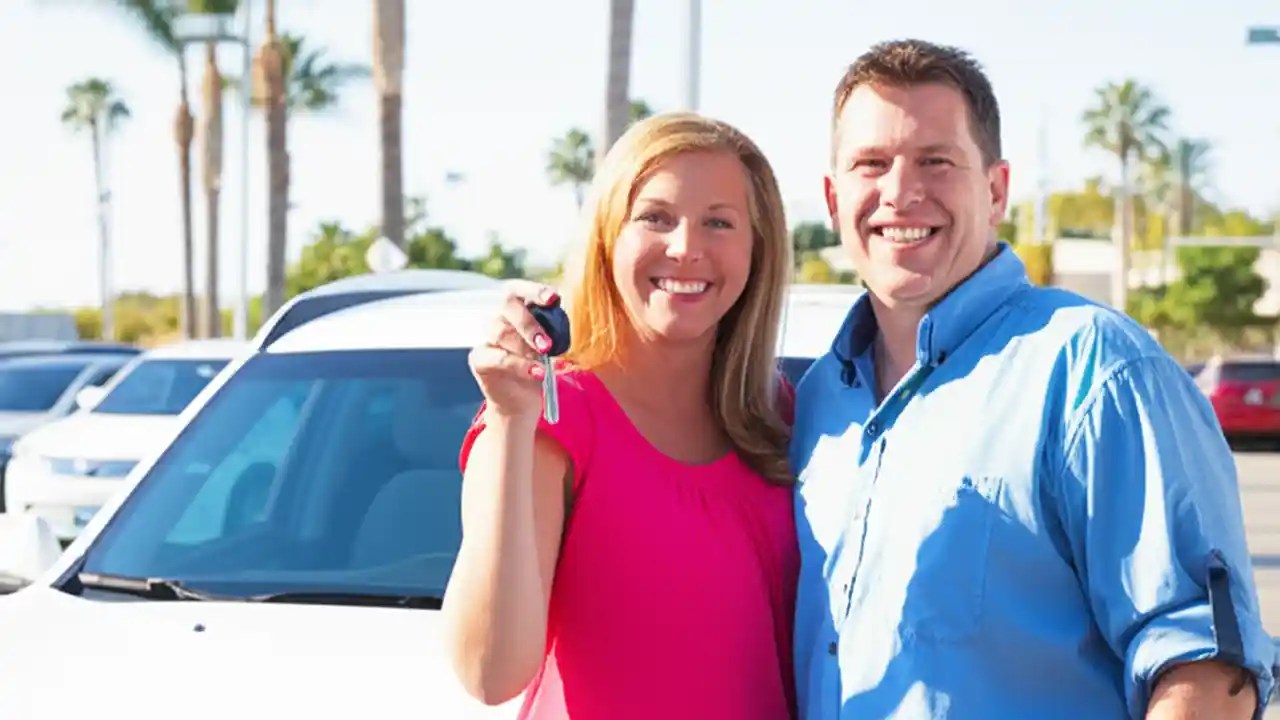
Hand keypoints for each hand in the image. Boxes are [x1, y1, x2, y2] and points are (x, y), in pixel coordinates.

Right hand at [468, 280, 559, 420]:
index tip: (554, 298)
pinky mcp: (479, 359)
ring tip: (543, 359)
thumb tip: (558, 314)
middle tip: (546, 344)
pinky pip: (497, 357)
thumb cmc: (538, 367)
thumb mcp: (550, 346)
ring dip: (524, 345)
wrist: (523, 402)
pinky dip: (520, 365)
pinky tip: (538, 373)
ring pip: (501, 331)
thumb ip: (552, 328)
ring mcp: (488, 338)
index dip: (535, 289)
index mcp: (518, 310)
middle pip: (507, 303)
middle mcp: (500, 318)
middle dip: (528, 322)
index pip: (519, 289)